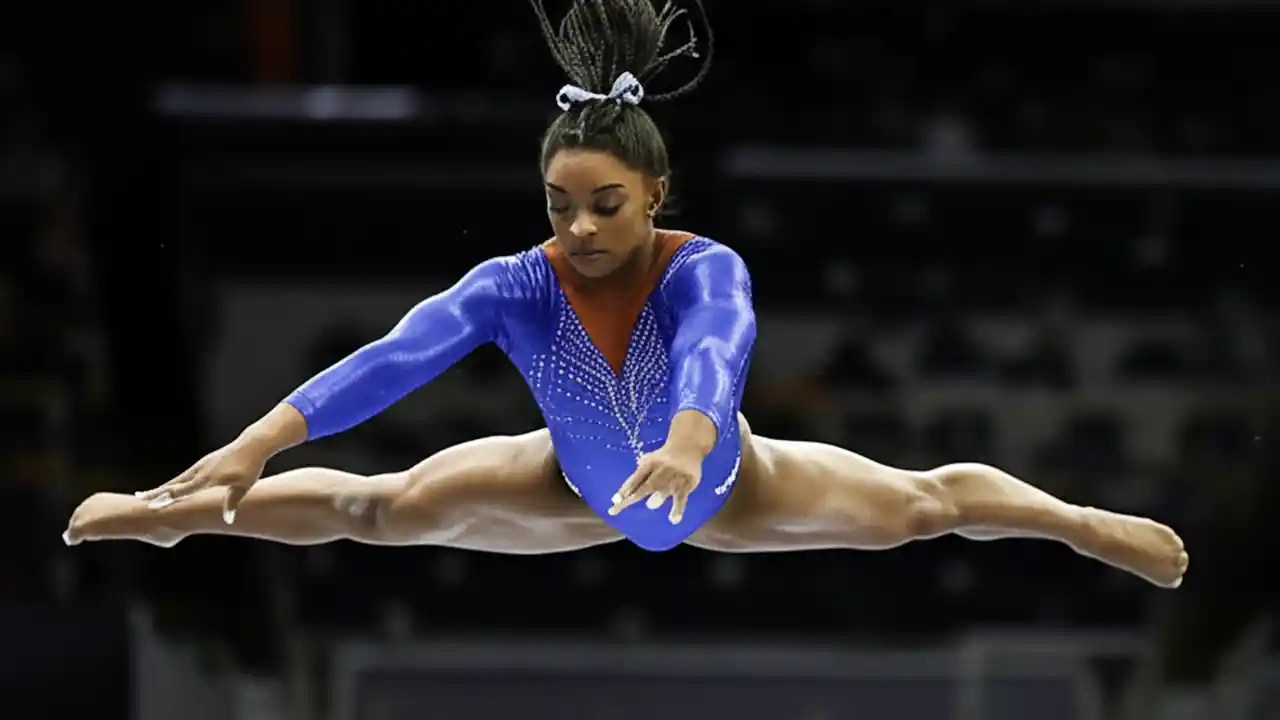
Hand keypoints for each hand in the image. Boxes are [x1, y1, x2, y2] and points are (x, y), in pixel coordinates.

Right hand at [133, 439, 268, 523]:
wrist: (253, 443)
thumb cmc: (250, 466)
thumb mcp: (244, 486)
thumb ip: (232, 502)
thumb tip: (228, 520)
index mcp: (207, 479)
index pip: (183, 490)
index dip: (167, 498)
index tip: (152, 504)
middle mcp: (200, 471)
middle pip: (174, 484)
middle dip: (156, 492)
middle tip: (138, 499)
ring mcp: (202, 466)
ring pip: (178, 479)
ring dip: (163, 488)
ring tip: (147, 495)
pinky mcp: (205, 463)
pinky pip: (186, 476)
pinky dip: (175, 483)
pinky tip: (170, 487)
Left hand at [608, 443, 703, 524]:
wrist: (687, 446)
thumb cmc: (663, 458)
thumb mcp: (649, 460)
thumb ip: (639, 476)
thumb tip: (625, 494)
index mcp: (649, 464)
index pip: (635, 478)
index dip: (625, 489)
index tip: (615, 501)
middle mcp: (661, 470)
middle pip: (647, 485)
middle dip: (634, 496)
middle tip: (622, 505)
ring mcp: (674, 477)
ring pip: (664, 491)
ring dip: (657, 498)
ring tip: (650, 506)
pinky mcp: (687, 483)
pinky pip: (681, 498)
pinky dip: (678, 509)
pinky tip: (673, 520)